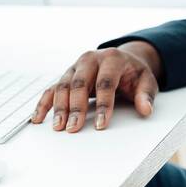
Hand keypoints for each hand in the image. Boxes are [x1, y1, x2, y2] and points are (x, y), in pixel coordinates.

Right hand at [31, 40, 161, 132]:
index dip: (103, 104)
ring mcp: (76, 66)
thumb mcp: (147, 81)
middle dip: (76, 107)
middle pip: (80, 83)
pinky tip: (38, 118)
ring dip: (59, 107)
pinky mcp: (67, 75)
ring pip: (63, 85)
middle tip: (73, 128)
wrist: (124, 59)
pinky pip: (52, 88)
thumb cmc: (134, 73)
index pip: (105, 82)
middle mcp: (91, 59)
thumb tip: (145, 109)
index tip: (101, 125)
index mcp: (112, 58)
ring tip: (58, 127)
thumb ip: (146, 95)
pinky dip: (44, 103)